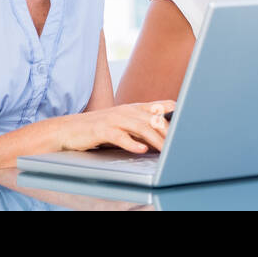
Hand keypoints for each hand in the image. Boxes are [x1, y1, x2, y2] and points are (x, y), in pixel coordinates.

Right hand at [53, 101, 175, 153]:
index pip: (160, 106)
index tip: (190, 120)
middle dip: (169, 131)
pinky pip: (120, 136)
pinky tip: (142, 149)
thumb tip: (163, 134)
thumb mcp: (122, 123)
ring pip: (141, 127)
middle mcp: (126, 111)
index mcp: (133, 108)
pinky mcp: (102, 130)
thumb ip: (141, 125)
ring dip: (156, 139)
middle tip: (181, 143)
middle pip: (154, 119)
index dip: (175, 111)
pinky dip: (132, 143)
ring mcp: (114, 119)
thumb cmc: (98, 128)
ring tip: (167, 150)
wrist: (67, 130)